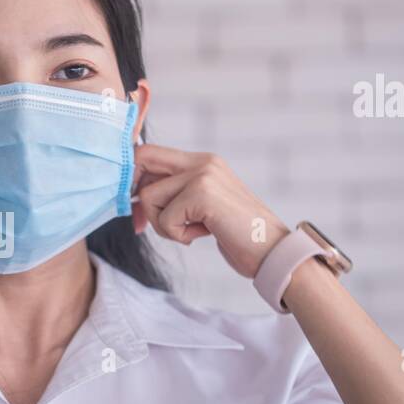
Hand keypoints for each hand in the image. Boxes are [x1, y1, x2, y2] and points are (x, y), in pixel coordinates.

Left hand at [131, 144, 289, 277]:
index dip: (132, 177)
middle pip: (142, 160)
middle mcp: (202, 161)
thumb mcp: (201, 207)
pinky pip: (164, 219)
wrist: (271, 251)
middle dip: (137, 195)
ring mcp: (203, 174)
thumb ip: (175, 195)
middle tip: (143, 223)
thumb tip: (132, 197)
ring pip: (148, 196)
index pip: (149, 152)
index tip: (135, 207)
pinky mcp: (203, 194)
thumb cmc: (236, 234)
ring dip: (162, 224)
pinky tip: (202, 235)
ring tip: (190, 231)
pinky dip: (177, 235)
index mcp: (201, 161)